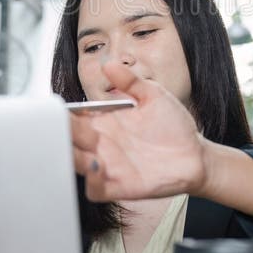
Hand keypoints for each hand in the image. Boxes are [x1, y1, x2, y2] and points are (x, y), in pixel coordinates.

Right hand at [71, 61, 207, 201]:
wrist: (196, 154)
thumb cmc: (173, 125)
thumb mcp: (153, 95)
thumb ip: (130, 80)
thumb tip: (108, 63)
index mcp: (105, 121)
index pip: (74, 118)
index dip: (60, 114)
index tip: (56, 109)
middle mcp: (102, 144)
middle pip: (69, 140)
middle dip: (62, 133)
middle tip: (64, 127)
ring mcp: (110, 166)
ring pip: (76, 165)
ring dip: (72, 157)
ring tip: (79, 148)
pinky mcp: (121, 186)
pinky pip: (96, 190)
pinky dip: (91, 182)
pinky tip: (97, 168)